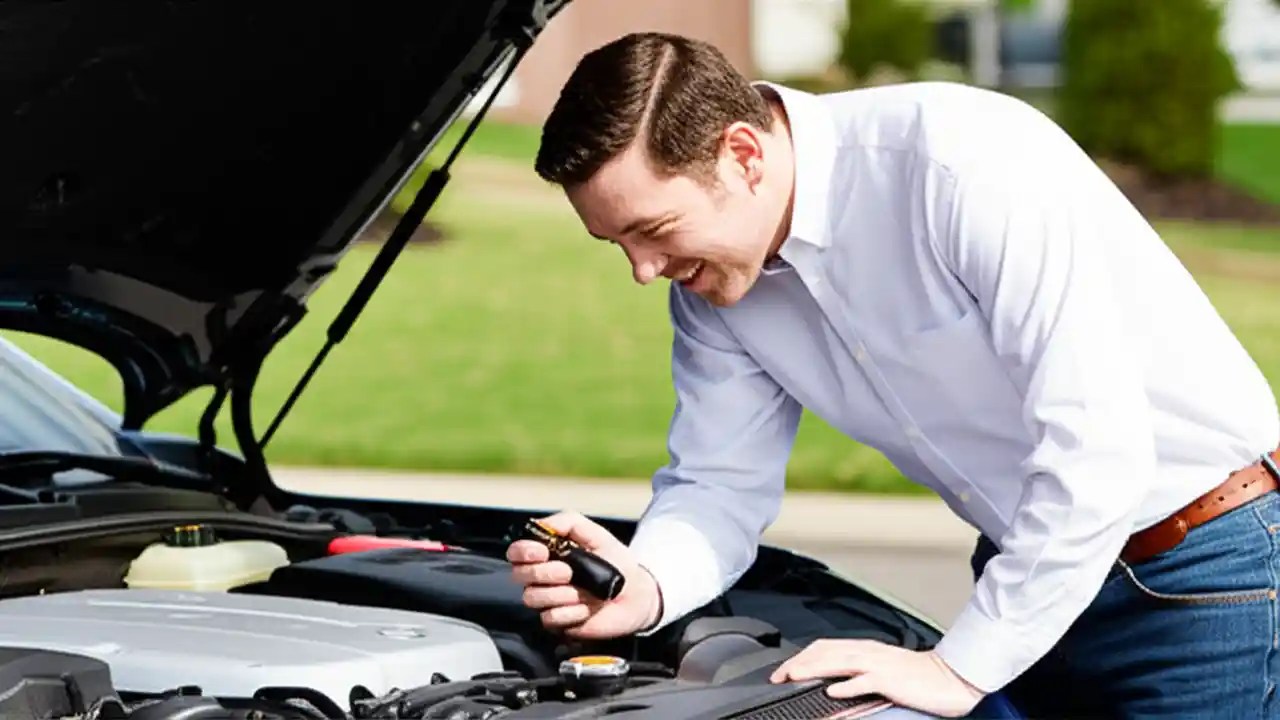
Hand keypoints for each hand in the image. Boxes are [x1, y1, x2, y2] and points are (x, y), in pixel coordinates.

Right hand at [507, 510, 662, 639]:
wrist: (638, 595)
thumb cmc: (617, 564)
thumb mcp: (597, 534)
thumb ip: (569, 522)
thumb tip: (541, 524)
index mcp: (549, 554)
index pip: (518, 552)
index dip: (522, 551)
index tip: (540, 552)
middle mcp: (544, 577)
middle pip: (520, 575)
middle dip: (544, 573)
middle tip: (568, 572)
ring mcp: (550, 601)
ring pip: (532, 598)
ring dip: (560, 594)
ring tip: (582, 592)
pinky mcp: (559, 622)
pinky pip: (550, 618)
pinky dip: (570, 612)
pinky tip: (586, 608)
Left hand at [769, 639, 984, 717]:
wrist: (948, 677)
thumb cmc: (917, 676)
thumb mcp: (882, 670)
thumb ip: (858, 673)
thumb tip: (831, 683)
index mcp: (865, 649)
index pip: (824, 647)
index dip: (801, 657)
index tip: (783, 671)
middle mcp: (868, 652)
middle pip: (825, 651)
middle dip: (799, 662)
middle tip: (779, 676)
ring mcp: (878, 665)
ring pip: (838, 662)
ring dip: (813, 669)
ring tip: (794, 677)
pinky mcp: (889, 680)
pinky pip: (863, 681)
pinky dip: (846, 686)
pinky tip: (832, 692)